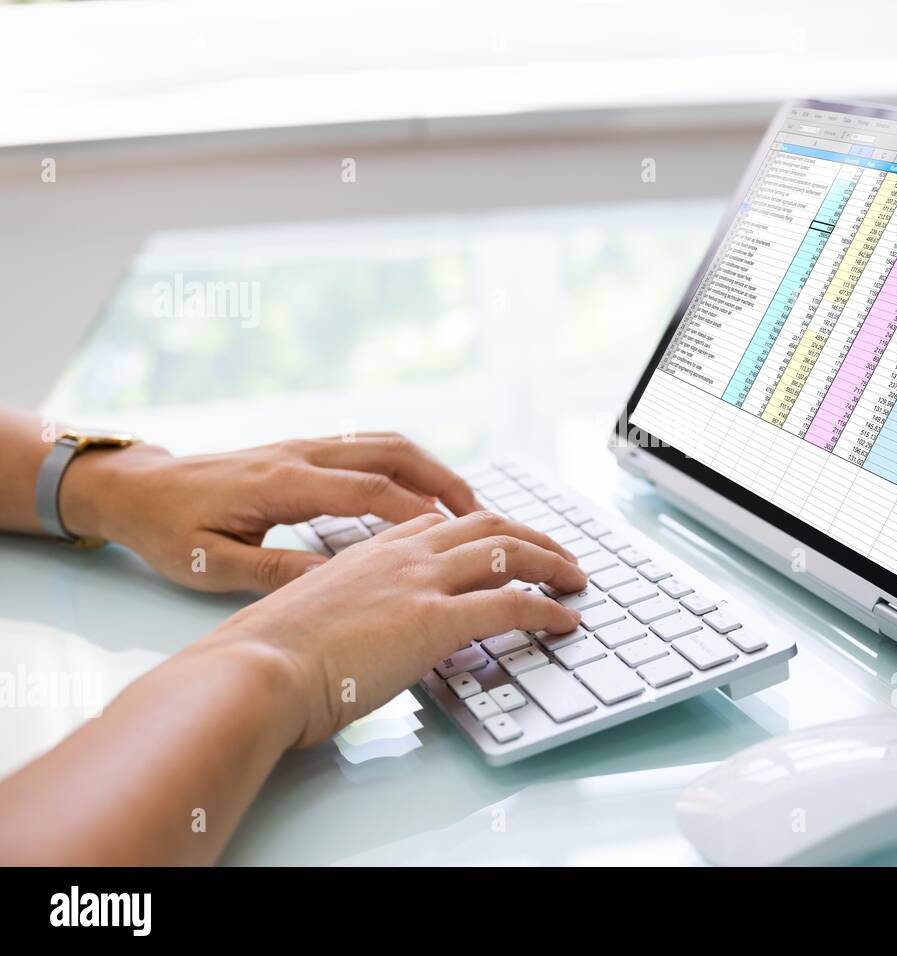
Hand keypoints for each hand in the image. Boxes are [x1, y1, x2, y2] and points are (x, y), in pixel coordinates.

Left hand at [58, 433, 480, 592]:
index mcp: (282, 482)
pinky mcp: (304, 451)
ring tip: (471, 508)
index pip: (369, 492)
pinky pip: (372, 449)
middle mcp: (302, 455)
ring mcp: (305, 447)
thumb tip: (339, 582)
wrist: (134, 488)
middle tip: (488, 517)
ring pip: (388, 445)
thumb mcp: (212, 565)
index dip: (420, 513)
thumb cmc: (168, 531)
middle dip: (447, 483)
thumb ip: (275, 571)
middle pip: (394, 454)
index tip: (461, 539)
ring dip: (435, 471)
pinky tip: (426, 497)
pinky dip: (410, 468)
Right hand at [199, 510, 586, 746]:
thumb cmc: (265, 657)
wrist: (252, 670)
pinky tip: (566, 621)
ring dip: (551, 562)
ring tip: (576, 579)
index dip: (476, 529)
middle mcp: (400, 555)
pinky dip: (548, 609)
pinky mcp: (434, 619)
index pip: (437, 523)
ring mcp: (420, 582)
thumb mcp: (306, 615)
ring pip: (508, 551)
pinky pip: (513, 604)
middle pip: (484, 525)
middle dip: (529, 535)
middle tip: (556, 554)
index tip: (497, 541)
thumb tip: (355, 633)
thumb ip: (342, 609)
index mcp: (368, 550)